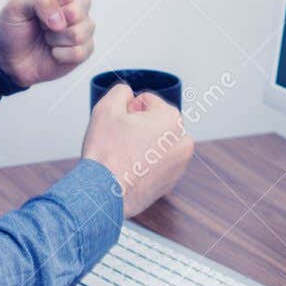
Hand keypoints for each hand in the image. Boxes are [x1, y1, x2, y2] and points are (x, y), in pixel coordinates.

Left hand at [0, 0, 93, 88]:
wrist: (7, 59)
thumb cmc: (12, 29)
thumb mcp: (15, 6)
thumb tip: (61, 19)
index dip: (51, 0)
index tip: (36, 9)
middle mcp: (74, 6)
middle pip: (80, 7)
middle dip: (54, 21)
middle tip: (41, 25)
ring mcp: (81, 28)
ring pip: (81, 32)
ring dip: (57, 39)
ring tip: (47, 38)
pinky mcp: (84, 50)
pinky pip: (81, 51)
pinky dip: (62, 55)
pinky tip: (54, 52)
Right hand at [81, 83, 193, 217]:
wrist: (103, 194)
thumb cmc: (105, 155)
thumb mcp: (106, 108)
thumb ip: (120, 91)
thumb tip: (127, 94)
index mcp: (171, 118)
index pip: (146, 101)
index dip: (127, 110)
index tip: (120, 125)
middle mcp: (182, 141)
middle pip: (155, 122)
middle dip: (138, 127)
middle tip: (120, 141)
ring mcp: (179, 165)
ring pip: (156, 143)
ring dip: (143, 145)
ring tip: (124, 157)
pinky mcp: (171, 183)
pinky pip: (157, 164)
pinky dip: (145, 165)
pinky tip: (129, 171)